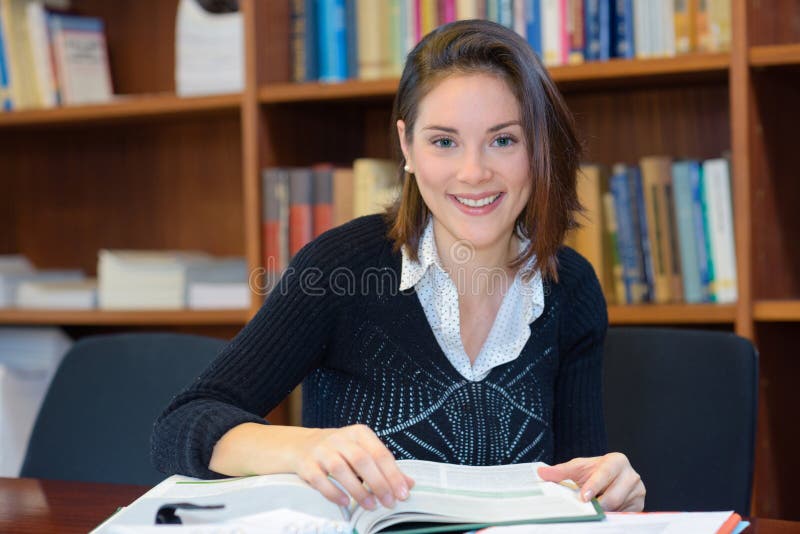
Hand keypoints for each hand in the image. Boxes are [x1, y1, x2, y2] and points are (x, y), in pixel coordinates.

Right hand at [291, 424, 413, 510]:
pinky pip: (320, 480)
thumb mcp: (363, 451)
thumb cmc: (339, 450)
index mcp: (359, 433)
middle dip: (378, 483)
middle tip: (388, 502)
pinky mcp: (307, 464)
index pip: (380, 453)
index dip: (393, 474)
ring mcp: (321, 451)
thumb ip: (385, 467)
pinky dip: (334, 492)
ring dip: (358, 490)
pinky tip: (346, 502)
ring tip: (370, 505)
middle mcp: (340, 439)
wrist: (302, 445)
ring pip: (340, 469)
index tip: (402, 493)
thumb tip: (408, 484)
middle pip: (362, 460)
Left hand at [537, 453, 644, 510]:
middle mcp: (631, 475)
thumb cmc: (593, 471)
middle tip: (585, 509)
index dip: (594, 485)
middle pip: (614, 496)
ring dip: (605, 511)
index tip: (584, 497)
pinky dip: (613, 515)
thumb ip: (560, 471)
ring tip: (594, 507)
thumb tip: (541, 473)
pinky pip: (625, 515)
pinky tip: (605, 511)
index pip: (606, 474)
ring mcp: (638, 491)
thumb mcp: (577, 468)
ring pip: (619, 508)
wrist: (607, 477)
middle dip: (598, 504)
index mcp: (617, 461)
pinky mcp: (639, 505)